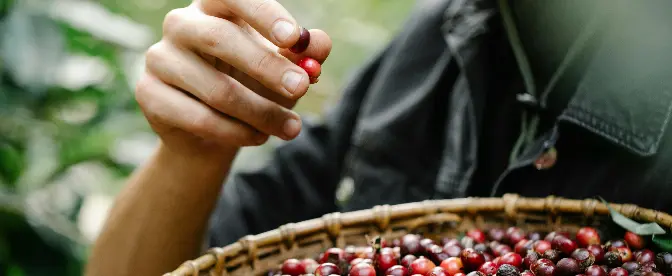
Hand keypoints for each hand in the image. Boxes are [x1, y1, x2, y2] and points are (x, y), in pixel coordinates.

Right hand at [135, 0, 331, 154]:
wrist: (213, 131)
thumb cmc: (251, 85)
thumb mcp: (282, 67)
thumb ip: (302, 53)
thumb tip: (320, 44)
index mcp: (213, 6)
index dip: (263, 13)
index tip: (294, 37)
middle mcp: (180, 24)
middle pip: (220, 38)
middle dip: (267, 67)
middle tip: (301, 88)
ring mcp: (159, 58)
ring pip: (216, 89)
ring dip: (261, 113)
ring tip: (291, 128)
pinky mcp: (149, 93)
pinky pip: (198, 118)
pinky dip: (236, 133)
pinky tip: (258, 137)